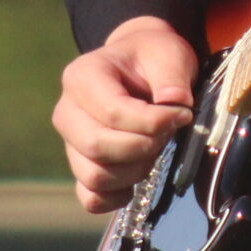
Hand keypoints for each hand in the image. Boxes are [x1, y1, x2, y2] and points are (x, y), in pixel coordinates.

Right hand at [51, 16, 197, 213]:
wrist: (140, 66)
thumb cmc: (152, 57)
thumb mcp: (168, 53)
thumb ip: (172, 76)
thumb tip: (176, 103)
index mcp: (81, 77)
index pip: (112, 112)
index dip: (152, 121)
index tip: (182, 114)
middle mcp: (67, 112)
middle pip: (97, 146)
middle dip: (143, 146)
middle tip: (167, 132)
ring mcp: (71, 143)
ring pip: (95, 176)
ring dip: (135, 170)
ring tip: (155, 147)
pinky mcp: (81, 166)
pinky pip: (91, 198)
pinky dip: (117, 197)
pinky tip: (139, 176)